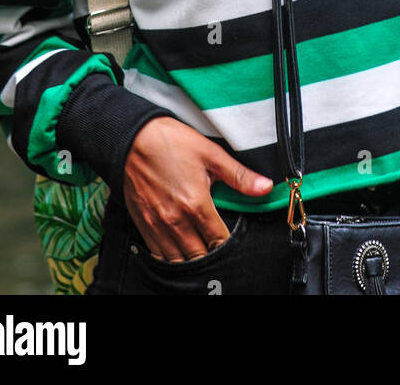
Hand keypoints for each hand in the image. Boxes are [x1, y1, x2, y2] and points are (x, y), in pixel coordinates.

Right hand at [123, 116, 273, 261]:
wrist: (133, 138)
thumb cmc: (171, 142)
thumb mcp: (210, 154)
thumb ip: (239, 176)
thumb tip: (265, 187)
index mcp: (196, 204)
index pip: (219, 241)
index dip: (229, 244)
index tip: (232, 239)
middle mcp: (176, 220)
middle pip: (200, 256)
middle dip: (212, 253)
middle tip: (218, 245)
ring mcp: (157, 225)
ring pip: (179, 260)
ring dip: (192, 259)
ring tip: (201, 250)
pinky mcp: (143, 224)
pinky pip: (159, 255)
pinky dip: (171, 258)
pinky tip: (180, 251)